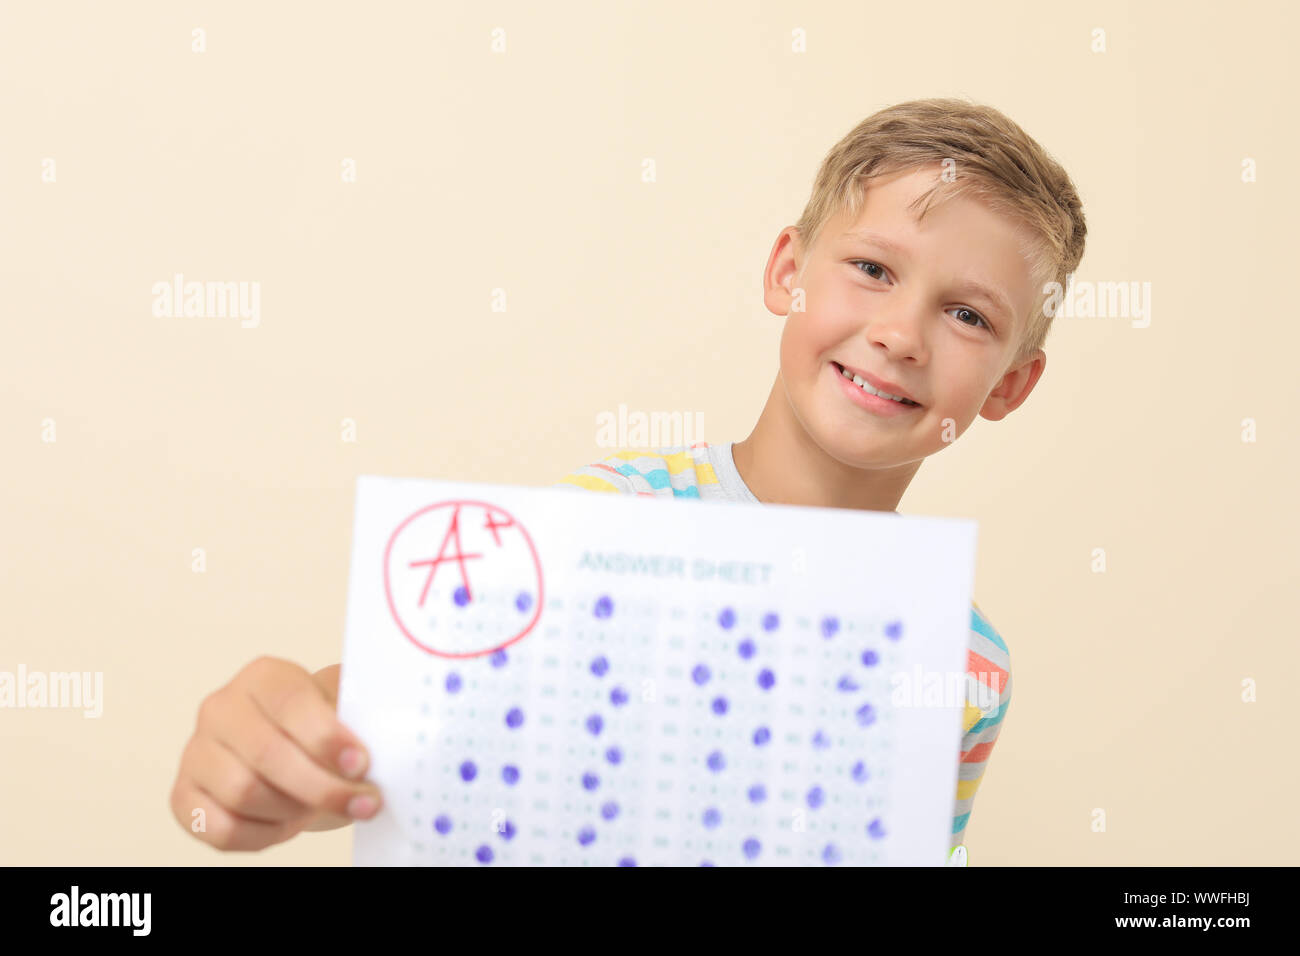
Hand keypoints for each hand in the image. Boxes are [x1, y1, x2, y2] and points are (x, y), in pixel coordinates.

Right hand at [169, 657, 381, 850]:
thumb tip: (390, 732)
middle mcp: (221, 708)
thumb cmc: (321, 732)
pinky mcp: (184, 795)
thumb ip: (358, 719)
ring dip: (294, 810)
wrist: (292, 754)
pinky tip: (288, 824)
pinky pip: (221, 828)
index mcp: (263, 677)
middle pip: (268, 754)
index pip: (292, 703)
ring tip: (321, 808)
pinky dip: (262, 835)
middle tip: (363, 803)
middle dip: (323, 787)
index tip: (362, 764)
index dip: (328, 737)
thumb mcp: (344, 711)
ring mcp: (197, 751)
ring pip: (244, 793)